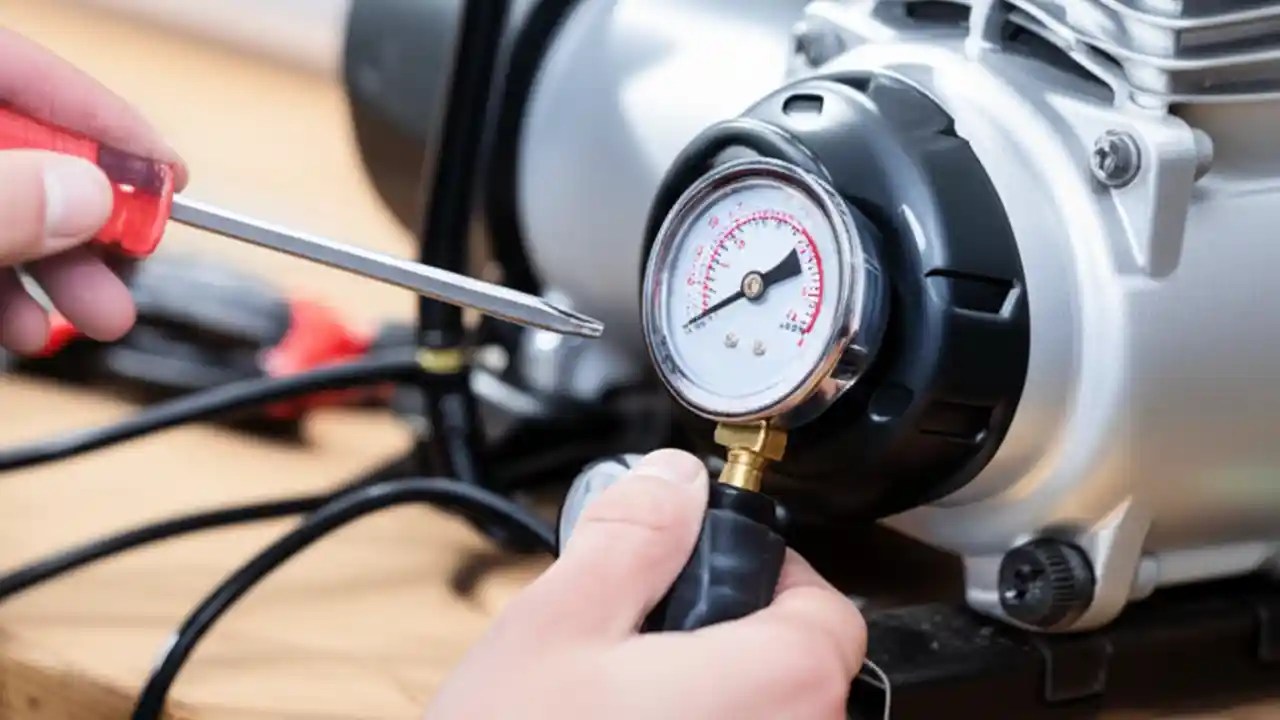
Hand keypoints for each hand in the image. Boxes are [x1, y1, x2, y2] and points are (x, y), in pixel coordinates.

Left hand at [0, 29, 186, 354]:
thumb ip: (2, 203)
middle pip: (18, 148)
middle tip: (138, 262)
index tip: (169, 174)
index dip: (104, 118)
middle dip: (86, 216)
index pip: (17, 67)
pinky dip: (1, 285)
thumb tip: (88, 197)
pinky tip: (26, 324)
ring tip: (100, 316)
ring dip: (55, 267)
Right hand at [425, 449, 866, 719]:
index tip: (712, 576)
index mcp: (773, 691)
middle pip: (801, 679)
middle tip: (647, 646)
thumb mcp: (555, 626)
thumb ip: (631, 538)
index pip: (826, 613)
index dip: (770, 578)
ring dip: (713, 707)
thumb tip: (672, 481)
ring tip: (622, 708)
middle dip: (732, 646)